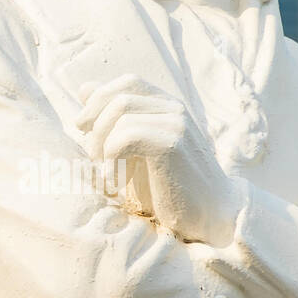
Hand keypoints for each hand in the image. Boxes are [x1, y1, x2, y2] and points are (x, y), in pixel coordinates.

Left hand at [74, 75, 244, 245]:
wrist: (213, 215)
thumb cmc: (173, 186)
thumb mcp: (139, 148)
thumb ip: (116, 118)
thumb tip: (85, 88)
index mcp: (169, 106)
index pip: (127, 82)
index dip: (99, 99)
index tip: (84, 127)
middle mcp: (175, 109)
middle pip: (119, 97)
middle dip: (95, 126)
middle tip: (95, 157)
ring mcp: (176, 124)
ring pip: (120, 116)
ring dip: (102, 147)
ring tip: (110, 173)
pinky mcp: (171, 144)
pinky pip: (125, 137)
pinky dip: (112, 161)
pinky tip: (118, 182)